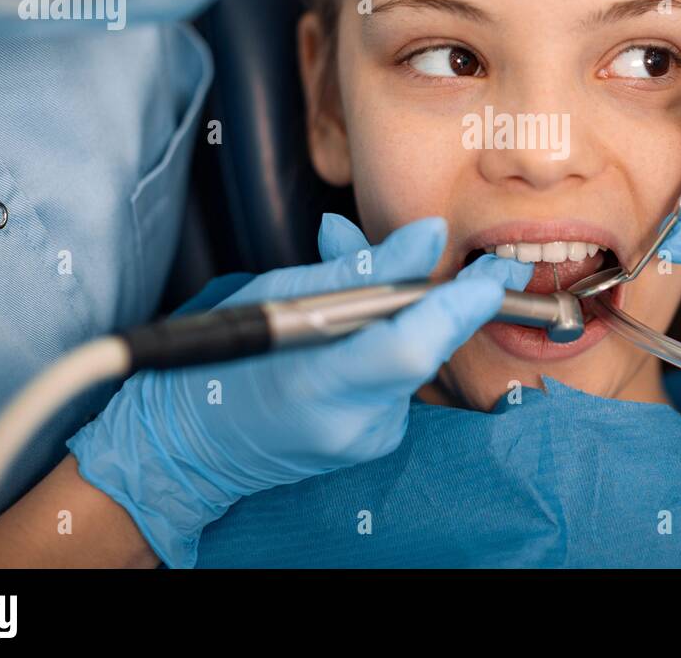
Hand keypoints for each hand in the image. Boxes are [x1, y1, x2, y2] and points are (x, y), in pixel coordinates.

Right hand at [67, 214, 529, 566]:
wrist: (187, 446)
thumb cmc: (218, 362)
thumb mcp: (279, 296)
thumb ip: (359, 270)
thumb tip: (427, 236)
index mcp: (318, 383)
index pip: (412, 347)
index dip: (459, 307)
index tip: (493, 274)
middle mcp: (350, 422)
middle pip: (426, 350)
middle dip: (448, 303)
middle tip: (481, 269)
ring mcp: (363, 441)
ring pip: (417, 363)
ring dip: (412, 323)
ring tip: (376, 298)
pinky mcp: (371, 445)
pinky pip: (401, 383)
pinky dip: (392, 349)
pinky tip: (361, 338)